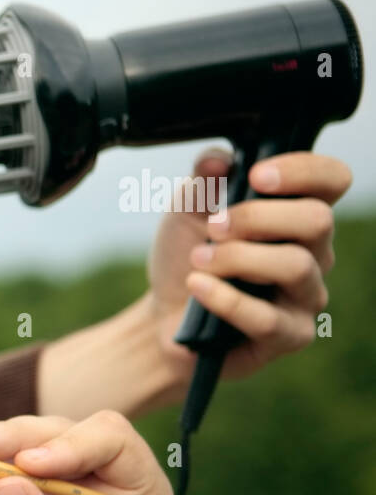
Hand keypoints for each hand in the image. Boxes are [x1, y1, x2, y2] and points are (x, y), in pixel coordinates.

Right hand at [0, 411, 171, 494]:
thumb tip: (7, 484)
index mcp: (136, 494)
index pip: (110, 441)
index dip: (70, 444)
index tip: (29, 466)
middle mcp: (98, 477)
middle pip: (57, 432)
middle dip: (14, 438)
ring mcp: (55, 481)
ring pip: (20, 440)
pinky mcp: (17, 491)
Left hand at [146, 148, 348, 381]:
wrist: (162, 314)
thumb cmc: (186, 257)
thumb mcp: (185, 210)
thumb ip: (202, 180)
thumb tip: (218, 159)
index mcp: (296, 213)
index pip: (332, 180)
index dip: (304, 171)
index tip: (256, 175)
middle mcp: (314, 252)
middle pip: (317, 221)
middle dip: (257, 217)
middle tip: (213, 228)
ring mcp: (306, 295)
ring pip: (295, 266)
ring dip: (238, 258)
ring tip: (199, 261)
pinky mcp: (290, 335)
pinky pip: (268, 317)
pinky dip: (226, 298)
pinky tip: (197, 286)